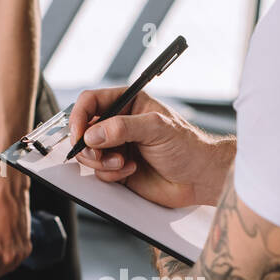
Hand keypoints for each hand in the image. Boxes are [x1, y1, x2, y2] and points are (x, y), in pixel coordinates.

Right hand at [67, 88, 233, 207]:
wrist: (199, 177)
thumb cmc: (187, 146)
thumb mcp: (157, 128)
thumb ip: (123, 128)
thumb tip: (94, 134)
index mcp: (128, 104)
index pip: (91, 102)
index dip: (80, 117)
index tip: (79, 134)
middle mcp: (119, 124)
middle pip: (84, 130)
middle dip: (88, 146)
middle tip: (100, 155)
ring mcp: (117, 147)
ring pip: (89, 154)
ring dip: (101, 162)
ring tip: (122, 164)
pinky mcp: (119, 169)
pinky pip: (99, 172)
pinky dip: (110, 175)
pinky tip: (130, 171)